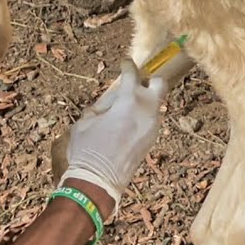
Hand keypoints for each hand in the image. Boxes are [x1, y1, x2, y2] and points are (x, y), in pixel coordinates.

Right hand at [61, 59, 166, 215]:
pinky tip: (127, 125)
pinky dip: (143, 117)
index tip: (125, 63)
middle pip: (159, 84)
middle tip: (134, 84)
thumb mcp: (85, 122)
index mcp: (129, 100)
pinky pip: (152, 120)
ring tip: (125, 110)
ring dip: (144, 102)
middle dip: (150, 80)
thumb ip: (98, 108)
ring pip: (156, 104)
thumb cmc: (88, 149)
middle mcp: (147, 110)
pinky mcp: (152, 139)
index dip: (128, 66)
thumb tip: (104, 106)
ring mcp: (153, 125)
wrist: (99, 181)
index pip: (133, 74)